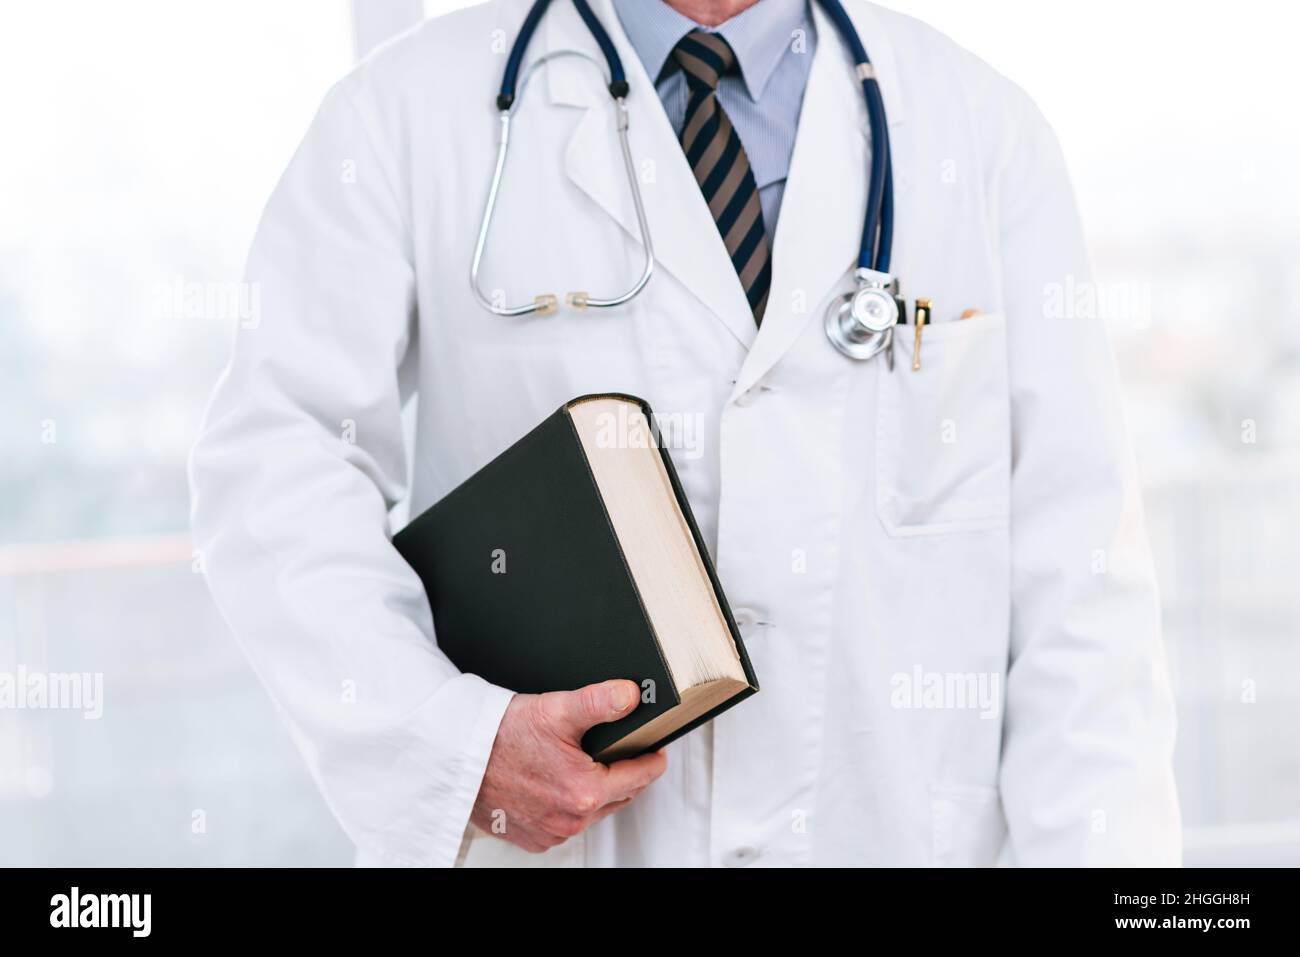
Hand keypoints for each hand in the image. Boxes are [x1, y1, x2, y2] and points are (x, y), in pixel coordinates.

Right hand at [470, 679, 667, 852]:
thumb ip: (599, 702)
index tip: (656, 748)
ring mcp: (551, 833)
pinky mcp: (533, 839)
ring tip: (588, 762)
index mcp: (583, 792)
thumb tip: (631, 695)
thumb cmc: (498, 735)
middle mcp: (570, 820)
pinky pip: (566, 823)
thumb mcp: (555, 709)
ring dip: (599, 790)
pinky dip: (571, 805)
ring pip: (595, 812)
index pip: (641, 776)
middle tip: (623, 750)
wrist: (454, 757)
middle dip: (626, 772)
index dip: (652, 758)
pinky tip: (560, 782)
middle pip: (620, 795)